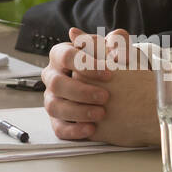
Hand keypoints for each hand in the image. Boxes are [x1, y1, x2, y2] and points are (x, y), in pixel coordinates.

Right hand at [41, 27, 159, 146]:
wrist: (119, 87)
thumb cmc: (112, 64)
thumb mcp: (116, 49)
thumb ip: (118, 42)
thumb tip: (112, 46)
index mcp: (61, 55)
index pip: (65, 56)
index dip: (85, 65)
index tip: (109, 74)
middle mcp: (52, 76)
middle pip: (57, 83)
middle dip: (81, 91)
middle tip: (105, 97)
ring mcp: (53, 98)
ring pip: (54, 106)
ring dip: (78, 111)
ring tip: (101, 114)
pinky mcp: (58, 119)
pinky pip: (58, 127)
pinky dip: (74, 130)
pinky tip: (91, 129)